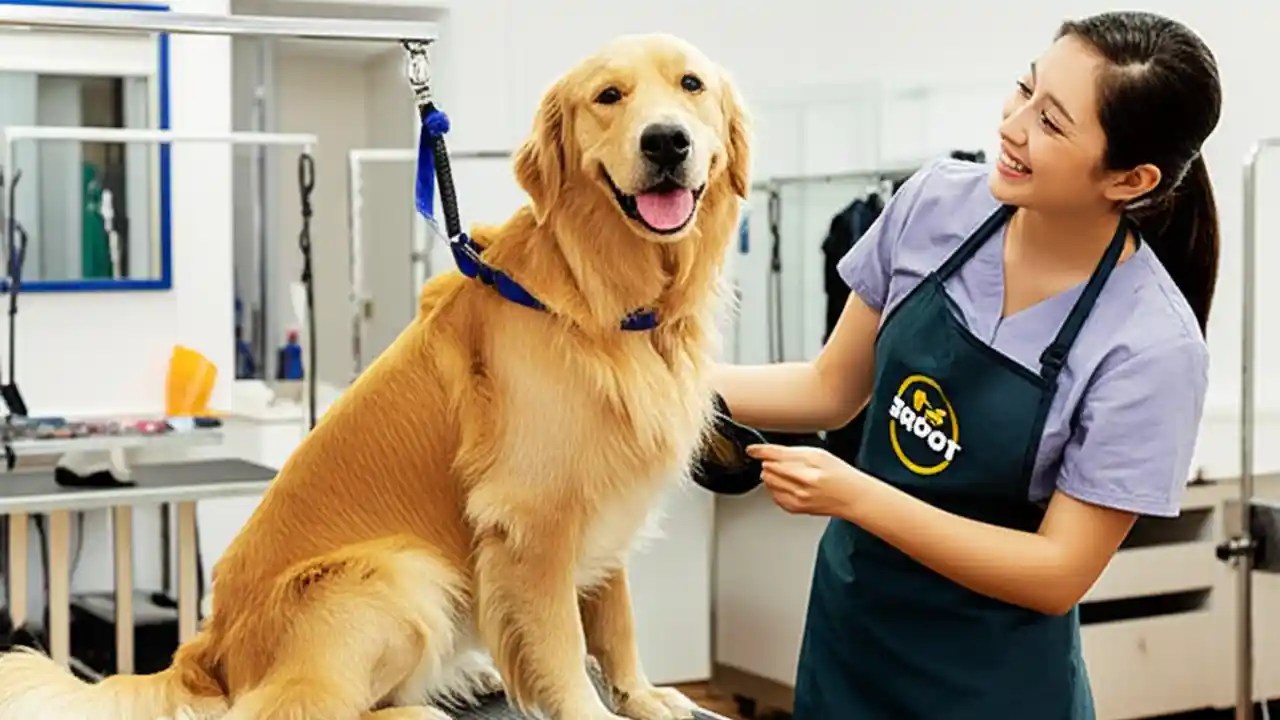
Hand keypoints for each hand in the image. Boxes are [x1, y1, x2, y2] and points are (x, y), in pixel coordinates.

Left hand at [745, 444, 864, 517]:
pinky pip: (774, 497)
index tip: (751, 450)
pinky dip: (777, 490)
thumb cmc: (839, 474)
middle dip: (769, 463)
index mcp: (810, 464)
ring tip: (787, 474)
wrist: (852, 496)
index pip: (776, 455)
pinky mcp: (796, 508)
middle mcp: (803, 482)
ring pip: (769, 483)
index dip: (760, 451)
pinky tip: (789, 486)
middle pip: (768, 469)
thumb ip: (792, 452)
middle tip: (781, 463)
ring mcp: (799, 497)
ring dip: (772, 476)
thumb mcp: (818, 454)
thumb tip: (769, 453)